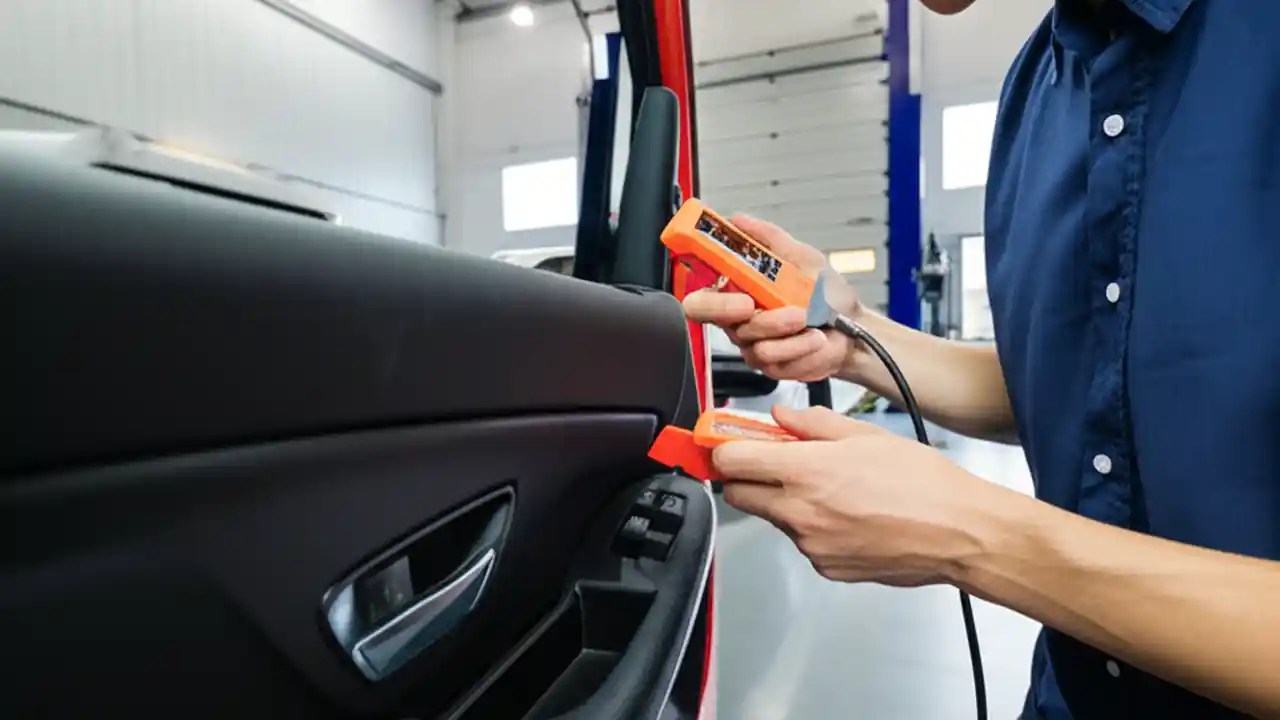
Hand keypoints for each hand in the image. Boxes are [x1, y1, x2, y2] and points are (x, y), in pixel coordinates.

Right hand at [682, 215, 859, 381]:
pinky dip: (800, 346)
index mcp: (739, 290)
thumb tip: (739, 220)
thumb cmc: (827, 294)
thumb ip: (769, 238)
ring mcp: (753, 345)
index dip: (705, 290)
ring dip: (781, 327)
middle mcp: (739, 319)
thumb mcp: (800, 257)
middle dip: (728, 308)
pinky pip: (774, 359)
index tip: (730, 285)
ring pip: (750, 340)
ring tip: (808, 318)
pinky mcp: (771, 366)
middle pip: (708, 317)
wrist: (854, 327)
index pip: (700, 294)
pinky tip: (815, 337)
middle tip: (751, 303)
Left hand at [714, 405, 1008, 586]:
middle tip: (770, 462)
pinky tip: (847, 515)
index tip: (725, 442)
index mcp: (806, 471)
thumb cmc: (922, 483)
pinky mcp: (825, 567)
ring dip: (784, 500)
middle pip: (739, 493)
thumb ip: (812, 425)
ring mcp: (810, 544)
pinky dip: (812, 527)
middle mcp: (800, 511)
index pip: (731, 462)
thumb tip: (780, 418)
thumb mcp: (864, 435)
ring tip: (829, 488)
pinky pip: (802, 541)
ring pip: (772, 516)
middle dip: (747, 476)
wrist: (959, 532)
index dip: (725, 449)